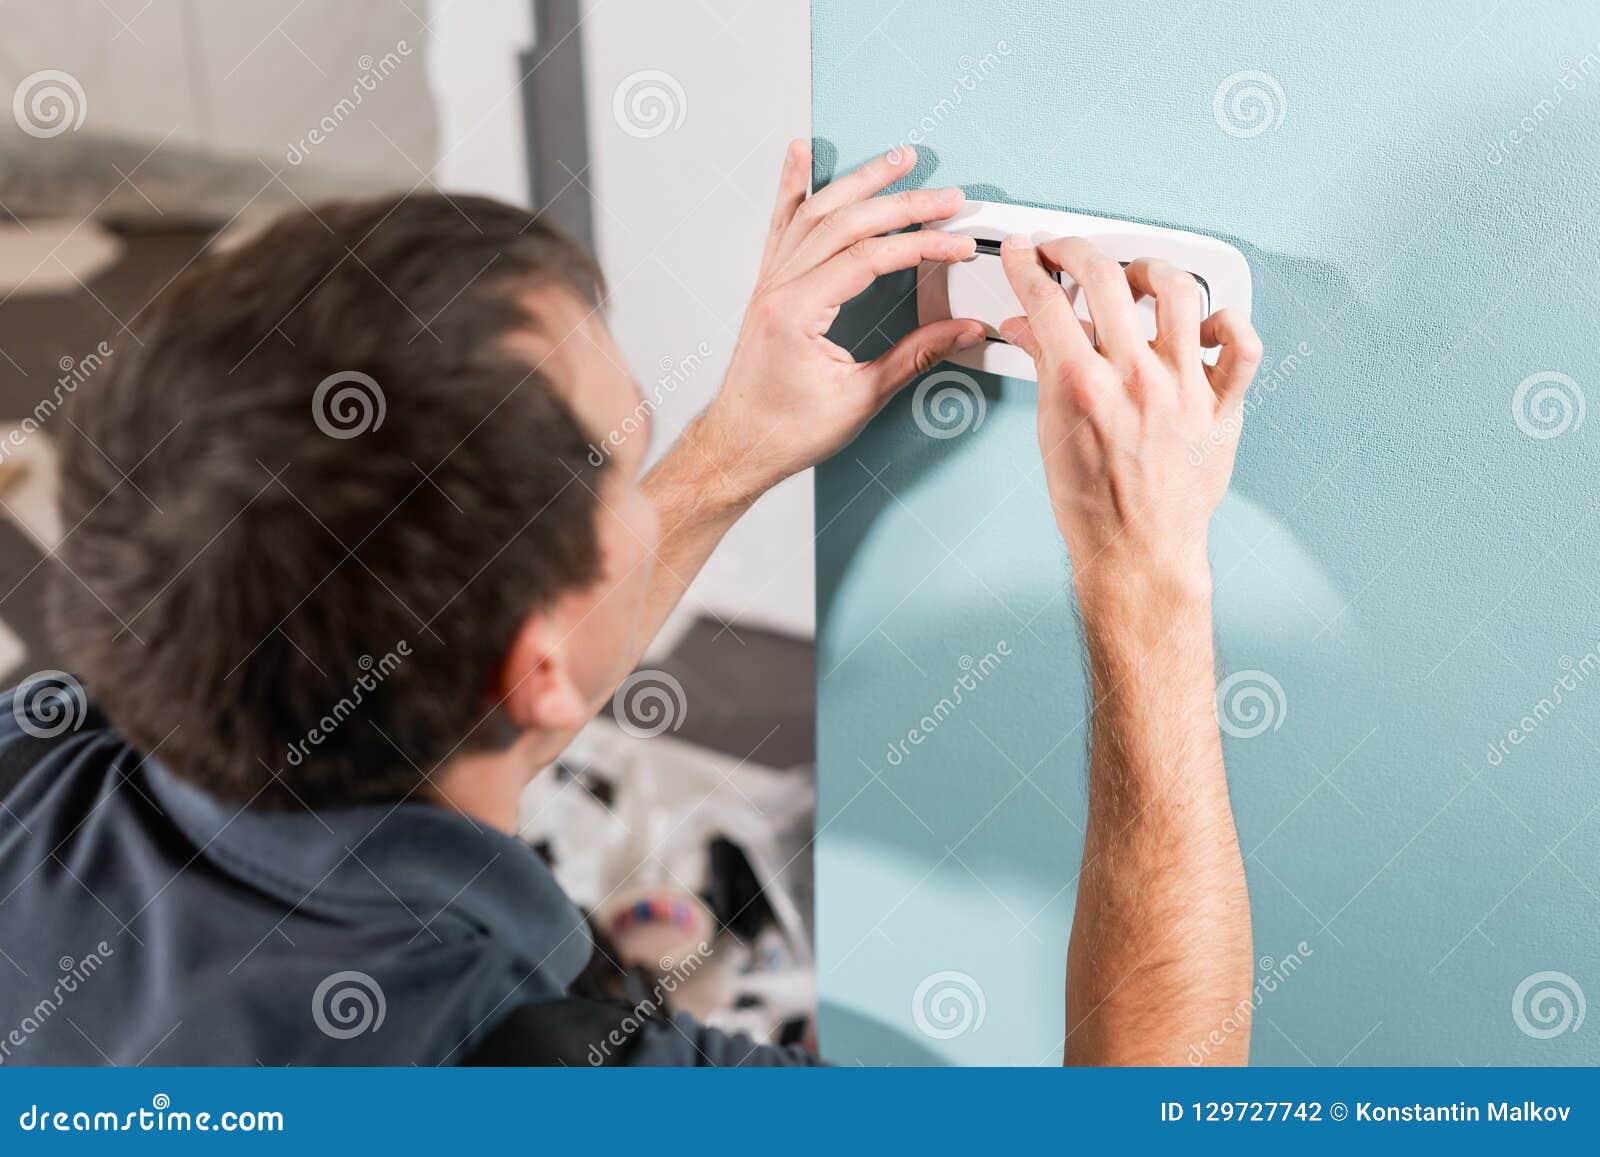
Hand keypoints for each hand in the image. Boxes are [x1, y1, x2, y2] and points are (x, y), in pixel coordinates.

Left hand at [699, 141, 985, 500]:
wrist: (738, 446)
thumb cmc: (785, 431)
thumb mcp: (860, 399)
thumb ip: (915, 357)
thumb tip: (963, 331)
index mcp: (796, 314)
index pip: (868, 258)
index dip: (920, 246)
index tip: (957, 245)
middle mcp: (777, 288)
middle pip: (845, 224)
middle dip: (903, 204)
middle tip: (947, 196)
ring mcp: (768, 282)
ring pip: (815, 213)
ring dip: (860, 182)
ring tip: (898, 160)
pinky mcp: (767, 285)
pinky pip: (781, 224)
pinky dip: (793, 186)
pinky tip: (799, 154)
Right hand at [997, 235, 1262, 608]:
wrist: (1138, 554)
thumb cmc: (1095, 508)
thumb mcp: (1051, 433)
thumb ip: (1044, 367)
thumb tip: (1028, 328)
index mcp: (1083, 386)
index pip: (1047, 300)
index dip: (1029, 264)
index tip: (1027, 252)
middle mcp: (1136, 379)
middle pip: (1105, 277)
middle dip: (1075, 250)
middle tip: (1066, 252)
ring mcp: (1184, 389)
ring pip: (1179, 292)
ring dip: (1150, 271)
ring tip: (1136, 278)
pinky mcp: (1222, 406)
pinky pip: (1243, 346)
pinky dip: (1228, 324)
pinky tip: (1204, 326)